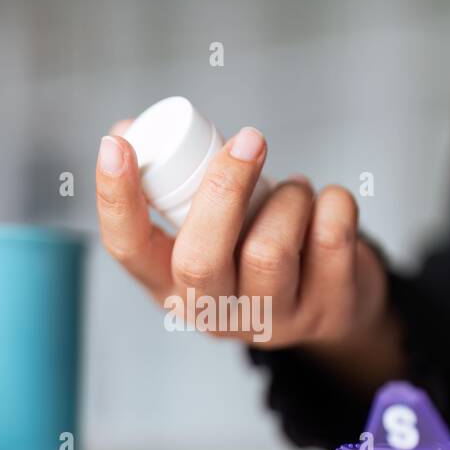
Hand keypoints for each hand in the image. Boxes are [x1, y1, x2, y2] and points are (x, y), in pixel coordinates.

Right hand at [95, 121, 398, 377]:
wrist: (333, 304)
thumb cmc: (256, 248)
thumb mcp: (208, 229)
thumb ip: (172, 185)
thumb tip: (126, 130)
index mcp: (170, 286)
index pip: (128, 248)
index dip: (116, 197)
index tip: (117, 145)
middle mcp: (214, 312)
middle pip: (200, 259)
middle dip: (224, 188)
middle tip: (249, 140)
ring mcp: (273, 319)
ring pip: (270, 249)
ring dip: (289, 197)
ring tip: (294, 193)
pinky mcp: (330, 310)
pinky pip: (331, 237)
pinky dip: (333, 203)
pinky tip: (326, 208)